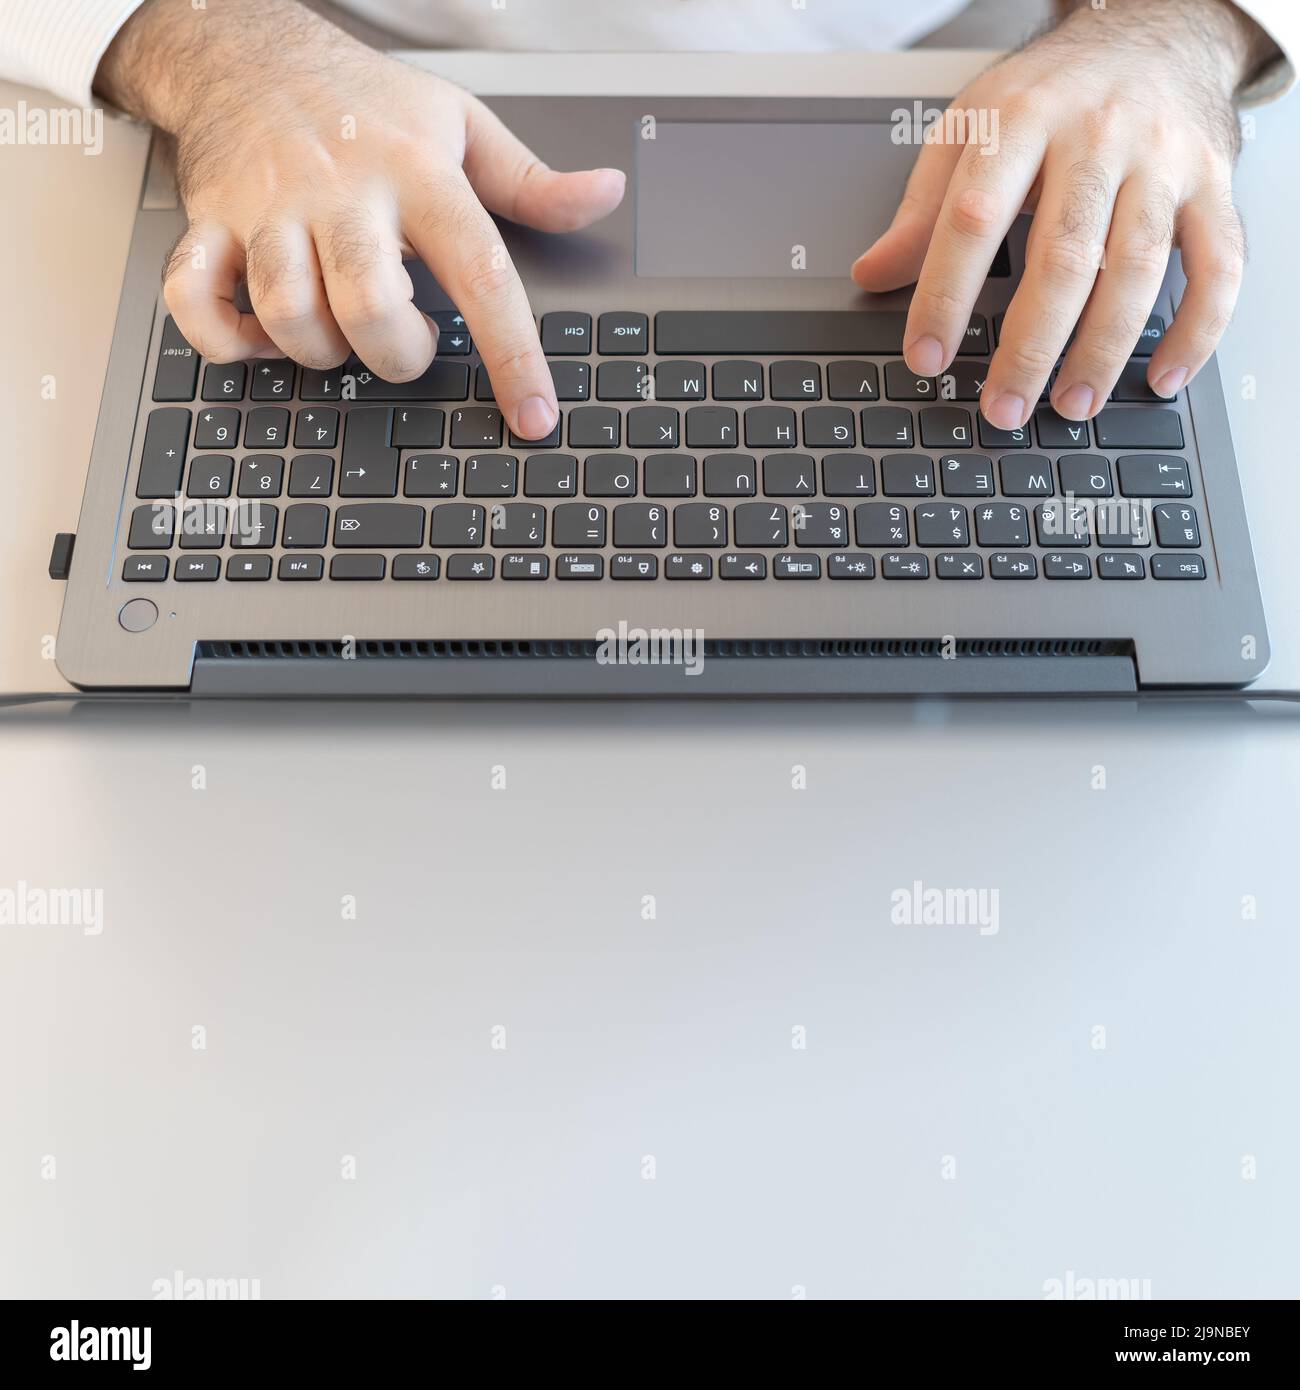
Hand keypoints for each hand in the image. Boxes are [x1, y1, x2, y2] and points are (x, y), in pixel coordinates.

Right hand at [97, 0, 624, 437]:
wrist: (248, 48)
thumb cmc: (366, 104)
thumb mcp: (461, 125)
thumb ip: (532, 180)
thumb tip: (603, 195)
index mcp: (418, 173)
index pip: (482, 272)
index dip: (513, 355)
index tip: (534, 415)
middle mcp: (342, 191)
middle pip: (369, 304)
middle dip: (396, 353)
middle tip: (408, 340)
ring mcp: (269, 207)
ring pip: (288, 313)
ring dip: (320, 350)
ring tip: (341, 328)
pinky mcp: (209, 221)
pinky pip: (196, 299)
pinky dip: (226, 338)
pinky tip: (261, 332)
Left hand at [852, 0, 1275, 426]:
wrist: (1154, 31)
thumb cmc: (1051, 92)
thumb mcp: (971, 127)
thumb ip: (922, 208)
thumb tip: (873, 275)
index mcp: (1023, 120)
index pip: (973, 219)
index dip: (944, 295)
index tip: (926, 357)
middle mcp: (1099, 137)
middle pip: (1063, 257)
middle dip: (1030, 346)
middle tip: (1002, 409)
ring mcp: (1164, 161)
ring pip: (1138, 268)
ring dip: (1103, 350)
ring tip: (1070, 407)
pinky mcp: (1214, 184)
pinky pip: (1219, 265)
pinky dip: (1197, 329)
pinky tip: (1162, 376)